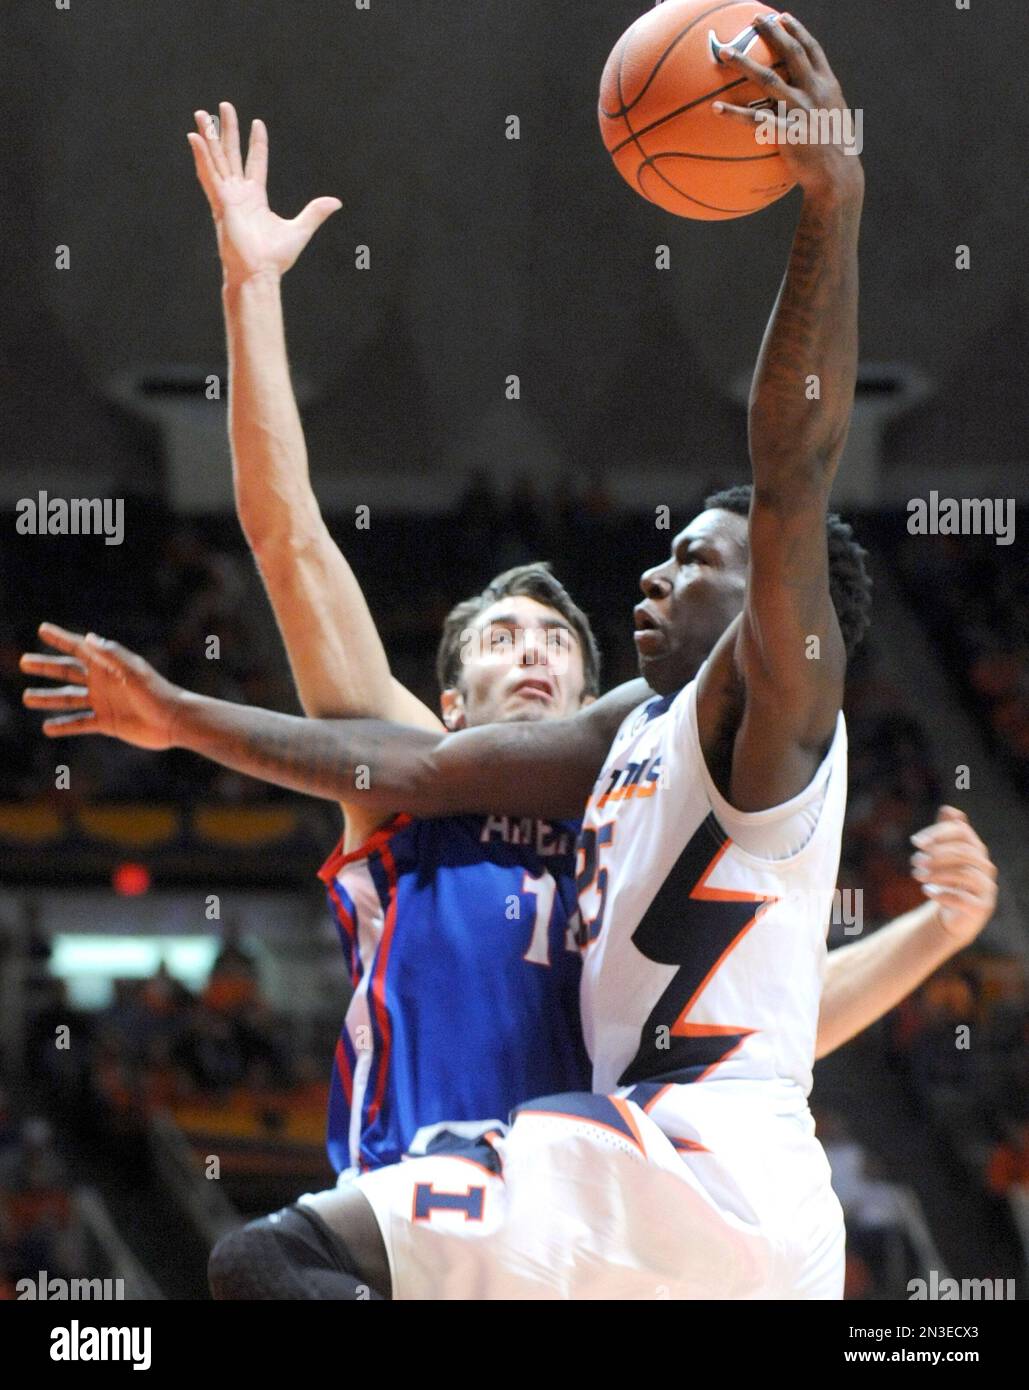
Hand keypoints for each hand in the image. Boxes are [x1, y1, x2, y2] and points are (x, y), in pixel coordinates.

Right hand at [20, 624, 181, 750]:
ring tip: (26, 698)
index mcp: (108, 666)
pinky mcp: (106, 722)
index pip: (80, 649)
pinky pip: (80, 723)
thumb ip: (113, 655)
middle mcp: (102, 682)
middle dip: (46, 666)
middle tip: (23, 661)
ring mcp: (103, 702)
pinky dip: (64, 725)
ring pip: (68, 698)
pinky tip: (47, 728)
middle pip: (67, 671)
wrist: (174, 721)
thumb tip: (90, 638)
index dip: (61, 638)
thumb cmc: (158, 693)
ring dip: (48, 698)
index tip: (43, 629)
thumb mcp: (135, 672)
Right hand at [187, 101, 341, 287]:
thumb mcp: (300, 229)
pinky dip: (201, 156)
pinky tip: (194, 137)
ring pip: (216, 159)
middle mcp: (238, 194)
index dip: (256, 143)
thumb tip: (336, 202)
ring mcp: (227, 197)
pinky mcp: (220, 203)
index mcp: (255, 197)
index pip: (256, 163)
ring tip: (201, 113)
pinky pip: (208, 175)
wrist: (259, 274)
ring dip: (209, 136)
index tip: (257, 123)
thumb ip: (315, 212)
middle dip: (227, 131)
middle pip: (232, 154)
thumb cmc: (275, 258)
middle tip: (224, 107)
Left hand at [712, 13, 862, 200]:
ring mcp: (800, 111)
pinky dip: (734, 114)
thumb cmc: (833, 152)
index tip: (782, 16)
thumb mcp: (833, 119)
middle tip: (754, 20)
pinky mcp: (787, 133)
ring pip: (769, 79)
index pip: (812, 50)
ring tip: (725, 52)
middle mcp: (814, 92)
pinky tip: (715, 108)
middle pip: (791, 54)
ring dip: (744, 63)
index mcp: (827, 86)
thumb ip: (820, 103)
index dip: (797, 31)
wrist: (837, 176)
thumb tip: (805, 97)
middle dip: (772, 33)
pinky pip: (754, 120)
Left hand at [910, 806, 998, 947]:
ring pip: (965, 874)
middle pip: (964, 852)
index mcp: (976, 850)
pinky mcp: (980, 908)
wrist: (954, 915)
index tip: (916, 841)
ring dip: (937, 873)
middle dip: (937, 854)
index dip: (939, 833)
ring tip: (917, 875)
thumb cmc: (948, 880)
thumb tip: (948, 809)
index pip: (962, 832)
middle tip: (915, 861)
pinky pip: (964, 899)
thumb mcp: (944, 856)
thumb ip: (946, 833)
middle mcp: (985, 867)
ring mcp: (985, 888)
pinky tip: (927, 891)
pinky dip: (943, 893)